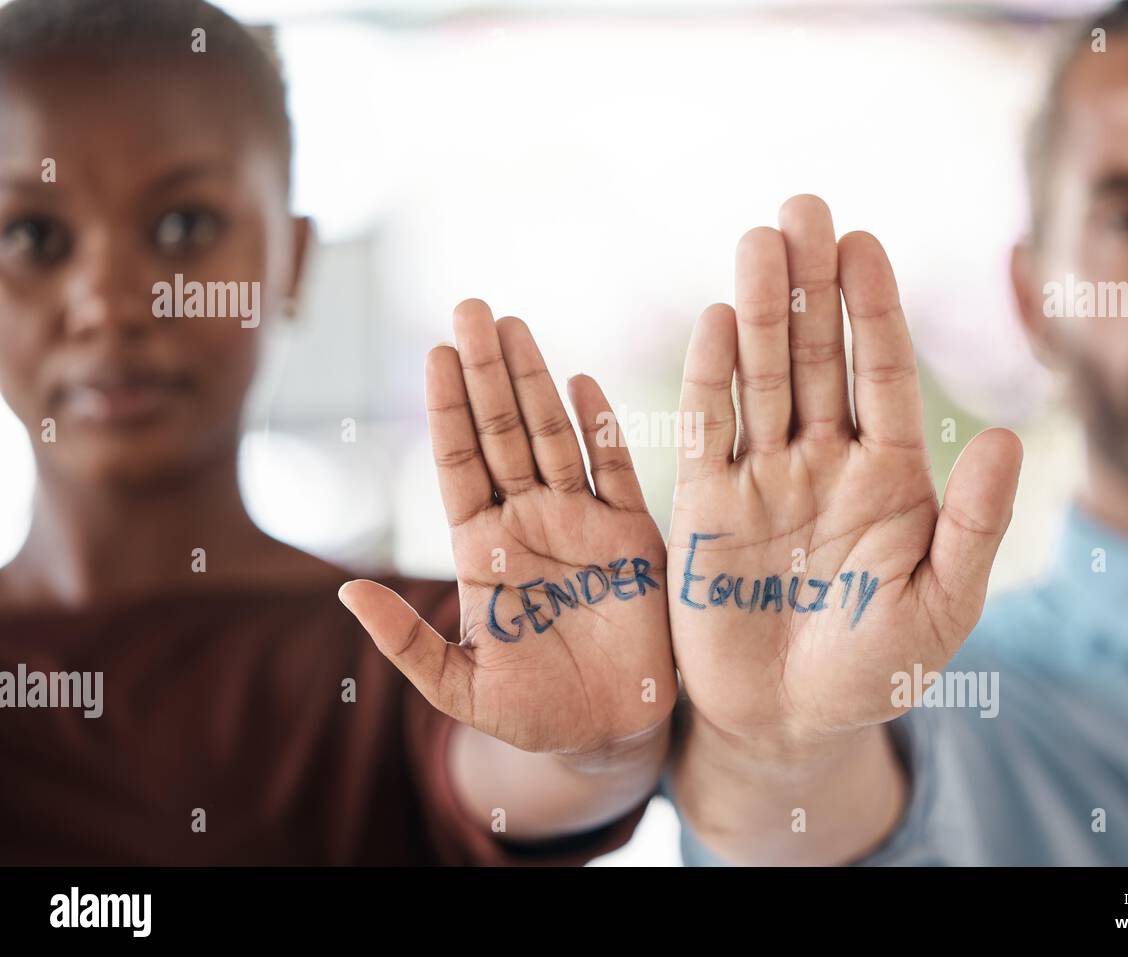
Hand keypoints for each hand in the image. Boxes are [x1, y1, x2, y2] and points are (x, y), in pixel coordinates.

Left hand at [341, 299, 674, 756]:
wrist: (608, 732)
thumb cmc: (534, 712)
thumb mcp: (460, 687)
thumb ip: (408, 642)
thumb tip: (346, 591)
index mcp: (483, 550)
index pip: (459, 465)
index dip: (447, 412)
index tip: (433, 354)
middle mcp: (528, 523)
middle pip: (503, 434)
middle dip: (486, 374)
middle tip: (471, 308)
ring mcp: (580, 524)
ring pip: (555, 438)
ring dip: (536, 382)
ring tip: (515, 326)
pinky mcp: (632, 537)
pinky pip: (616, 472)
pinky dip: (601, 428)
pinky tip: (580, 383)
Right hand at [668, 195, 1021, 750]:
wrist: (791, 723)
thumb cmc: (875, 668)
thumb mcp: (942, 605)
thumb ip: (971, 525)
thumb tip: (997, 438)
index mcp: (889, 475)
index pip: (880, 372)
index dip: (872, 307)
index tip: (864, 241)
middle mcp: (823, 461)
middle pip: (815, 355)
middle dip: (809, 283)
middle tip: (802, 206)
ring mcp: (763, 478)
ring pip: (760, 378)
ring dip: (756, 310)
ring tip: (756, 240)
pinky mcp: (706, 506)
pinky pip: (707, 431)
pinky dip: (708, 380)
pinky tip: (713, 321)